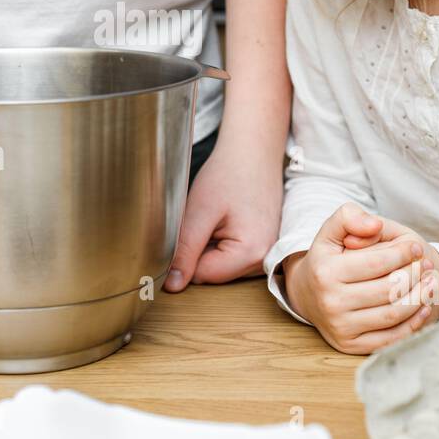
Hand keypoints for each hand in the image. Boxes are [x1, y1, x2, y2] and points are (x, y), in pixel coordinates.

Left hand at [165, 134, 283, 290]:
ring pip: (220, 265)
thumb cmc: (228, 174)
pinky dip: (222, 240)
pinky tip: (225, 219)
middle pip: (213, 273)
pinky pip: (232, 255)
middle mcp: (264, 259)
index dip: (186, 255)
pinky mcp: (263, 245)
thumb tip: (172, 287)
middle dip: (200, 249)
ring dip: (210, 245)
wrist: (253, 151)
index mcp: (251, 253)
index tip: (188, 228)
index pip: (202, 276)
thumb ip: (185, 252)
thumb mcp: (199, 212)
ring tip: (217, 216)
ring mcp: (266, 253)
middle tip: (205, 218)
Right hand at [282, 203, 438, 353]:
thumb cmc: (327, 260)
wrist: (306, 295)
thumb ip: (349, 217)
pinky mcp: (350, 346)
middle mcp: (330, 302)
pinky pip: (390, 338)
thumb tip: (375, 225)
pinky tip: (423, 306)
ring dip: (419, 298)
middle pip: (388, 289)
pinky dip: (413, 324)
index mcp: (326, 272)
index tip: (416, 247)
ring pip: (393, 314)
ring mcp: (340, 327)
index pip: (376, 262)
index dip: (402, 254)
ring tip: (430, 283)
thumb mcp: (330, 232)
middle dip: (415, 275)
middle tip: (427, 265)